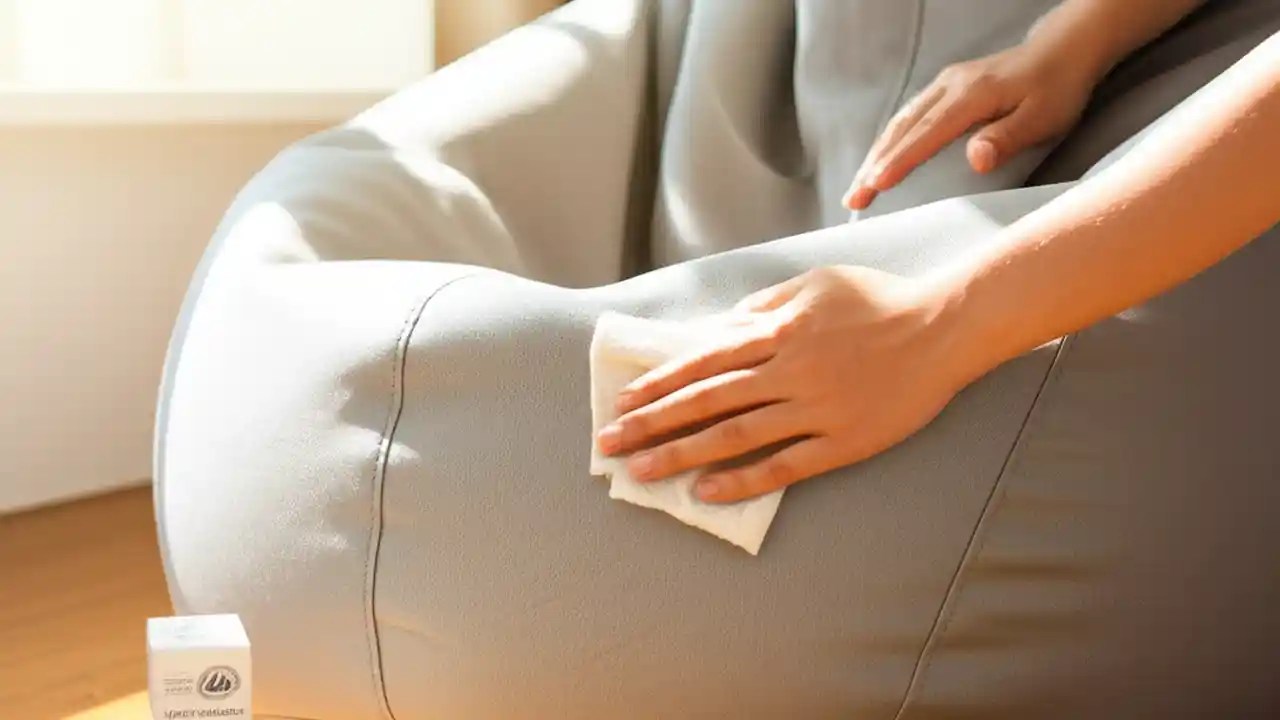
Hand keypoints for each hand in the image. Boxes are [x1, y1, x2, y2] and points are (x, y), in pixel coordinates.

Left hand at [595, 267, 973, 502]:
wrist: (944, 327)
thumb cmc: (878, 300)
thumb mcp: (815, 284)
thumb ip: (764, 305)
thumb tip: (718, 327)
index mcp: (779, 329)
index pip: (703, 360)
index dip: (659, 383)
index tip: (624, 403)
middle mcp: (789, 369)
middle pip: (707, 400)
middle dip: (652, 423)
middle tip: (610, 444)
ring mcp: (816, 409)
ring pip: (735, 436)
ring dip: (682, 455)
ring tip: (642, 473)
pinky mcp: (843, 441)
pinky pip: (784, 465)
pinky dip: (743, 480)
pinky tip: (707, 492)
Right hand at [844, 42, 1098, 209]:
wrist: (1063, 50)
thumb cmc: (1057, 88)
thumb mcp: (1044, 117)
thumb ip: (1007, 138)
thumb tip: (974, 160)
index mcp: (972, 95)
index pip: (927, 133)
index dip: (900, 161)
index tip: (875, 185)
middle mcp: (950, 86)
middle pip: (902, 129)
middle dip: (873, 166)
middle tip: (853, 200)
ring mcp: (944, 85)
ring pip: (899, 123)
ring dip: (874, 156)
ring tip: (857, 189)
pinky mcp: (944, 89)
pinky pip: (907, 117)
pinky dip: (887, 143)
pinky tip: (878, 161)